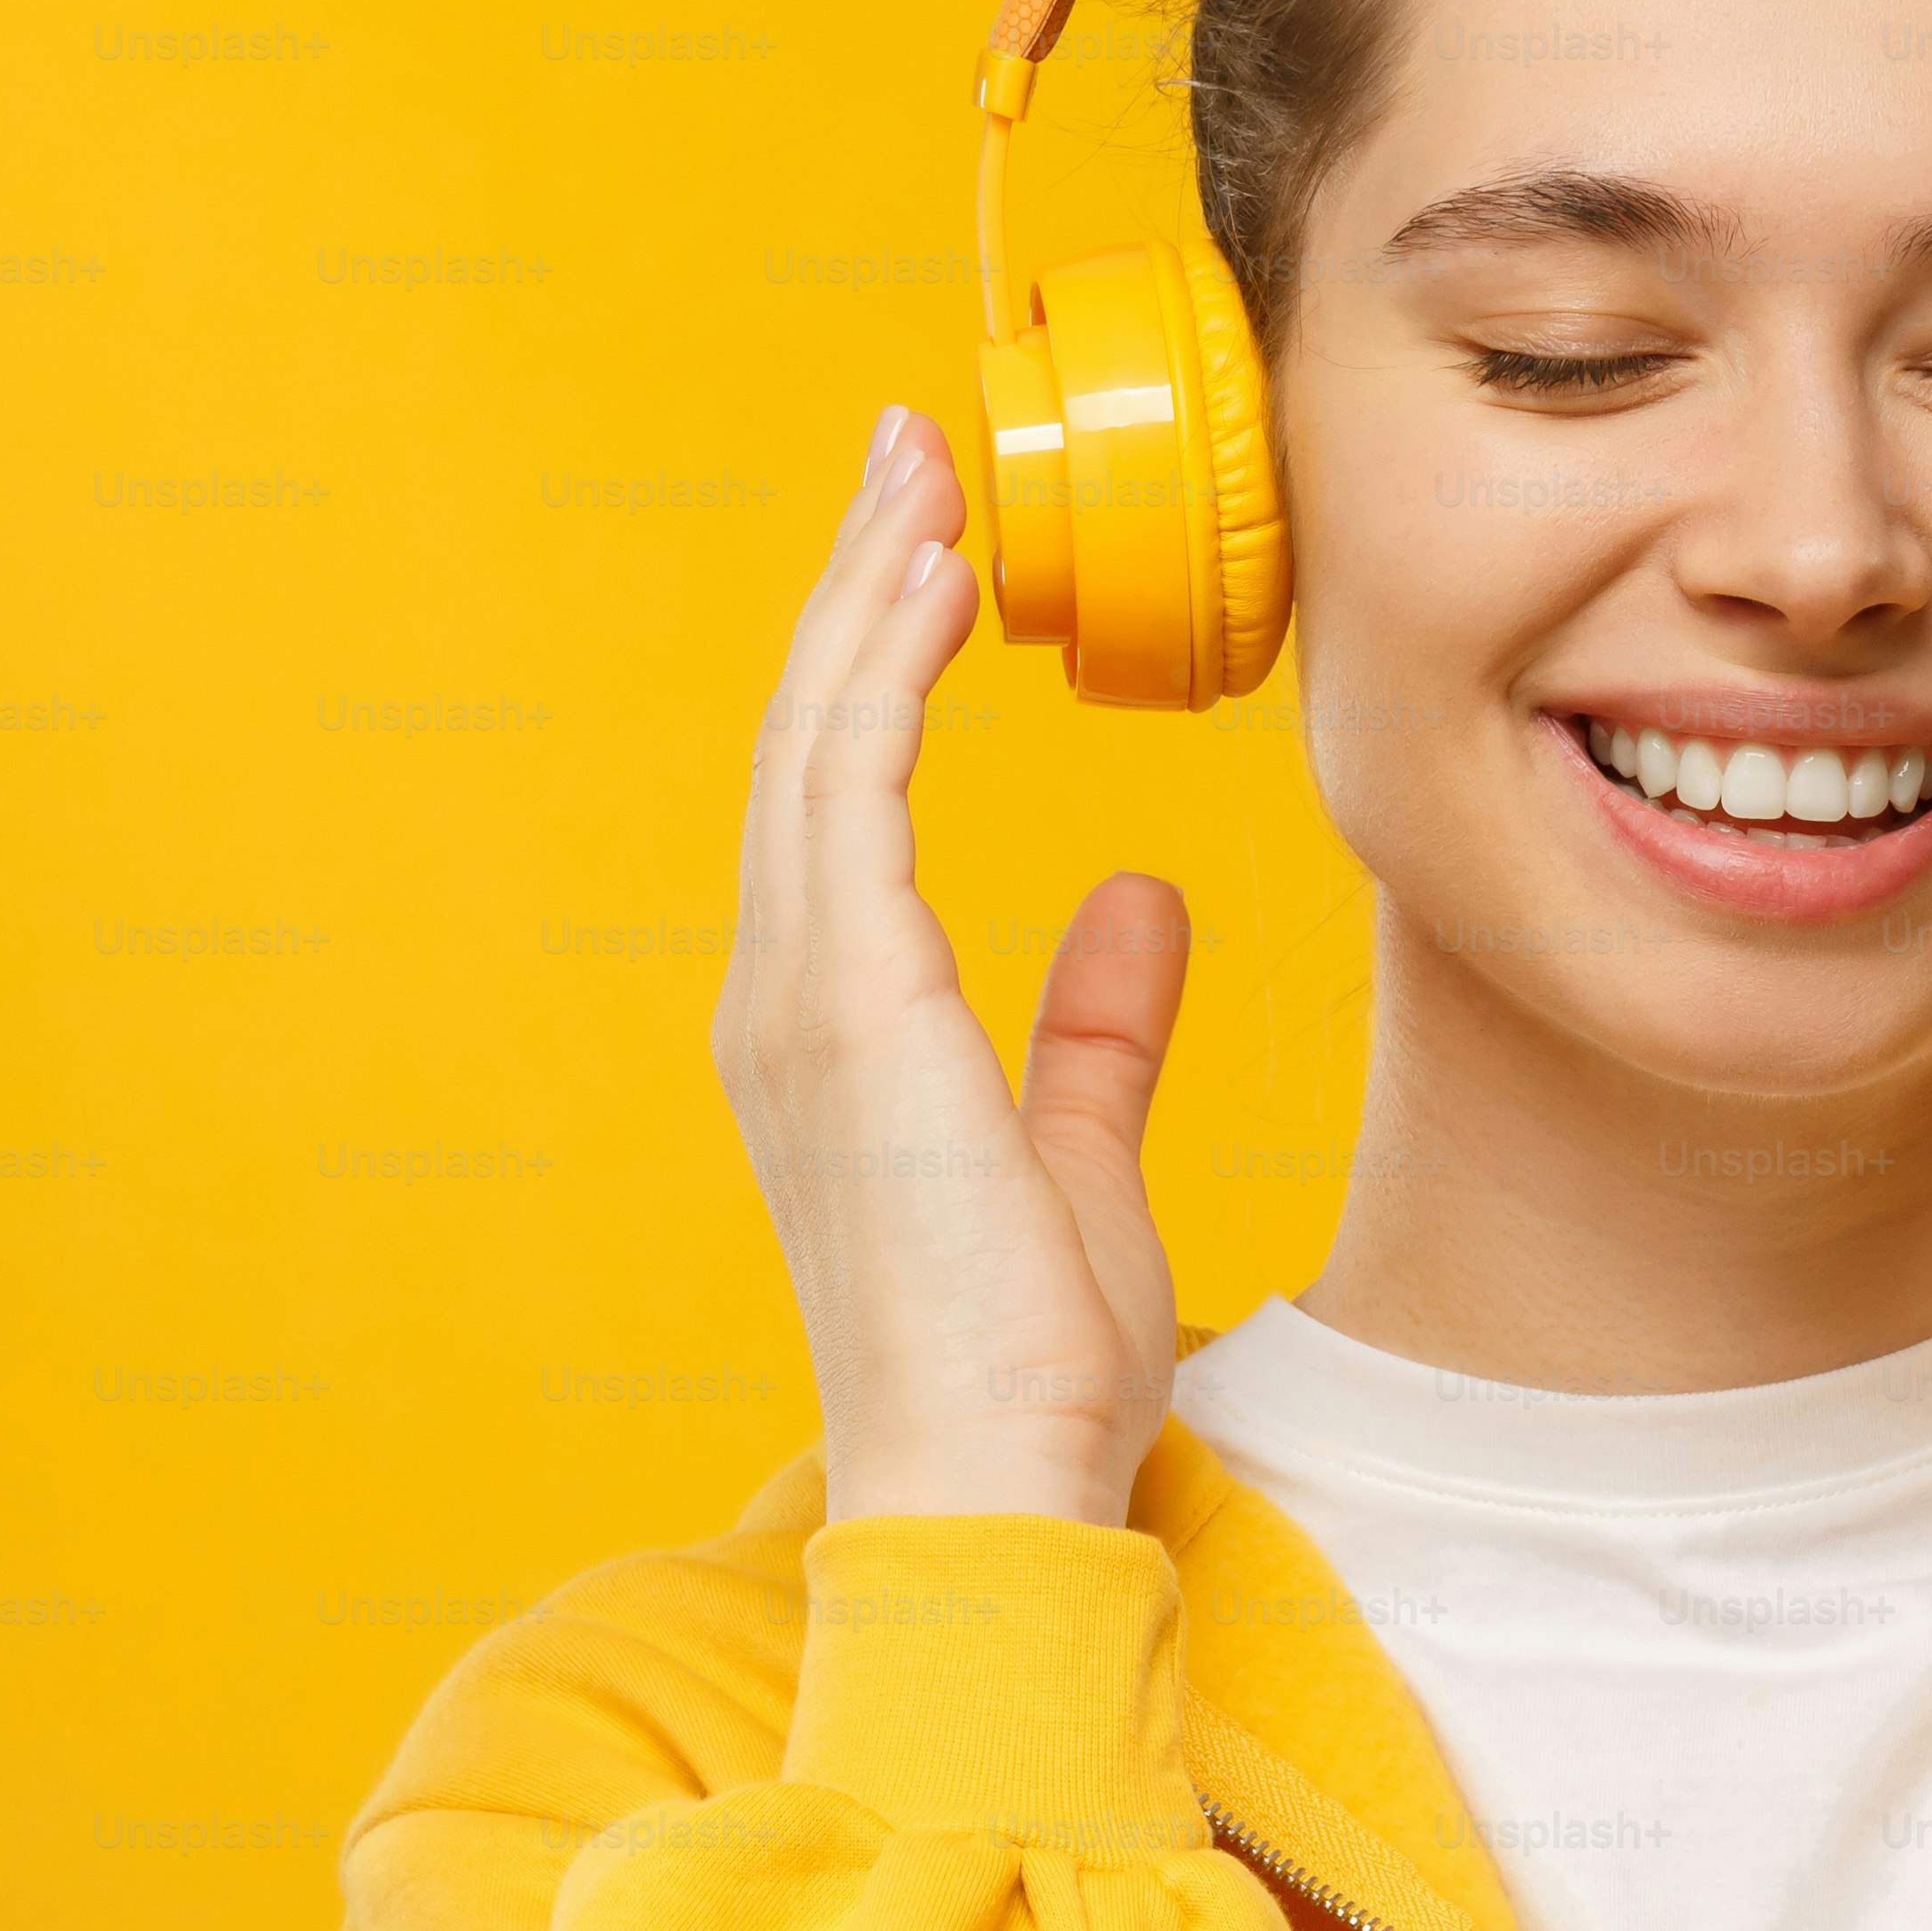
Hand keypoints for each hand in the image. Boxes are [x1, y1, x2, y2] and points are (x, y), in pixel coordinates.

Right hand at [708, 403, 1185, 1527]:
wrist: (992, 1481)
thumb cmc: (1027, 1356)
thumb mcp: (1082, 1154)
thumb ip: (1099, 1023)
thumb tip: (1142, 897)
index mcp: (835, 1026)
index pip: (844, 793)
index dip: (876, 655)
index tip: (930, 540)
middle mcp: (789, 999)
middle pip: (809, 738)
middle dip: (858, 583)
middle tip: (910, 449)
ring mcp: (800, 1005)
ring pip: (816, 743)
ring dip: (865, 596)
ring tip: (920, 472)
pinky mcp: (845, 1016)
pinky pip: (851, 800)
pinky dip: (881, 676)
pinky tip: (933, 585)